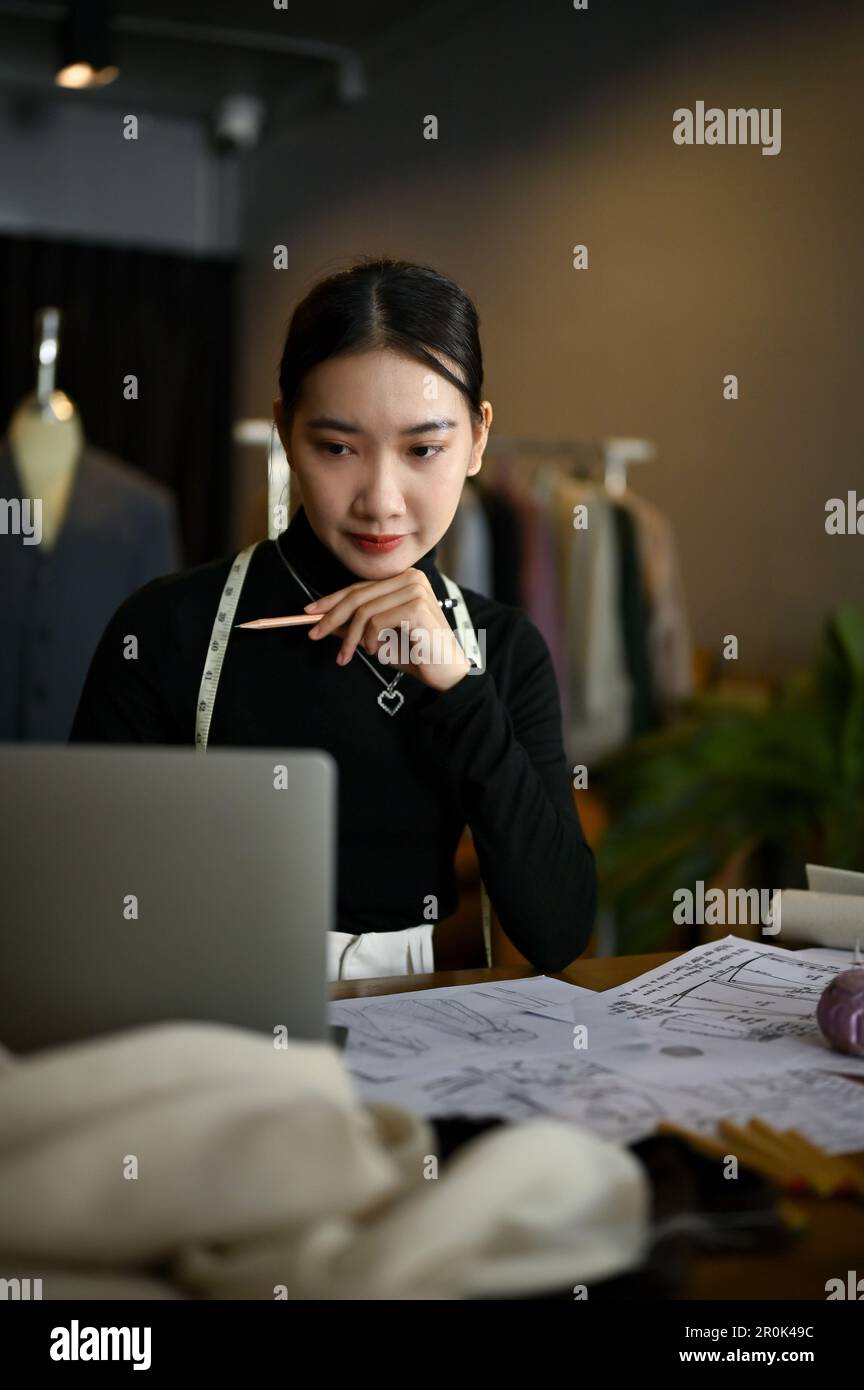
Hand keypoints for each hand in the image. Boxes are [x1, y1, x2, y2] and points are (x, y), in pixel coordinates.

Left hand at [303, 569, 471, 692]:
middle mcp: (411, 578)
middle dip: (331, 617)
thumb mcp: (377, 637)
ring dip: (351, 638)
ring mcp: (416, 590)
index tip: (309, 612)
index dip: (331, 599)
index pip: (359, 587)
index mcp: (403, 579)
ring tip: (349, 656)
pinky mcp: (417, 607)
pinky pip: (376, 621)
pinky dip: (371, 640)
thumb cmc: (415, 653)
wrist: (445, 672)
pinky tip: (378, 652)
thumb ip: (354, 625)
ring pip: (364, 611)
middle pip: (358, 596)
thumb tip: (323, 619)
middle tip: (314, 635)